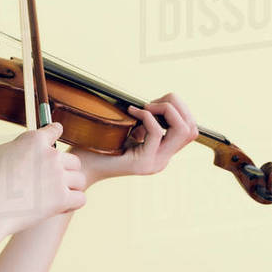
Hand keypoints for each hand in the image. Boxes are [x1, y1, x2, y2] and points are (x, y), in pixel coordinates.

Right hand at [0, 121, 86, 239]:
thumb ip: (4, 150)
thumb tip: (4, 152)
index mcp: (32, 140)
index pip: (55, 130)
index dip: (54, 137)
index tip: (52, 146)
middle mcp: (50, 155)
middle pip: (73, 160)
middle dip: (64, 170)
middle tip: (52, 182)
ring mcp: (57, 177)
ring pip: (79, 179)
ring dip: (70, 188)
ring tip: (56, 197)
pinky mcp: (61, 199)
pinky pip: (81, 199)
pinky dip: (72, 204)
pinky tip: (59, 208)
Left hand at [68, 92, 199, 184]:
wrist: (80, 167)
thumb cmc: (99, 146)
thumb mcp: (129, 131)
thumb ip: (146, 123)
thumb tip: (159, 104)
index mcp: (162, 153)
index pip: (190, 129)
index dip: (177, 109)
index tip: (152, 103)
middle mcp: (162, 160)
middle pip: (191, 129)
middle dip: (175, 106)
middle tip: (150, 104)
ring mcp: (154, 163)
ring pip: (182, 130)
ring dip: (166, 110)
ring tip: (144, 108)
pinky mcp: (141, 163)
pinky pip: (155, 133)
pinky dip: (147, 116)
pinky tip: (132, 112)